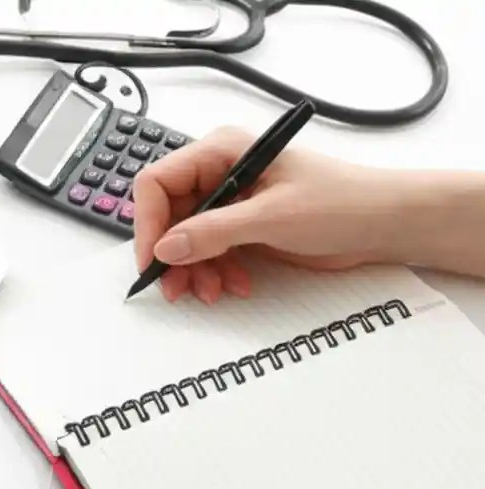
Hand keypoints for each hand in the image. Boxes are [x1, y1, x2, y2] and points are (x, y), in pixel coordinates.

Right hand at [133, 127, 403, 303]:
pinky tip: (234, 285)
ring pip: (186, 238)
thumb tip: (165, 248)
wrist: (385, 223)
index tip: (153, 260)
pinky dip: (214, 272)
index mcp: (221, 151)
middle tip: (176, 289)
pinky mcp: (243, 225)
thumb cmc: (341, 203)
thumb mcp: (272, 218)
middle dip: (172, 255)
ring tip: (210, 292)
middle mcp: (220, 171)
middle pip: (168, 215)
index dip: (148, 223)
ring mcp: (231, 200)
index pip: (158, 183)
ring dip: (193, 269)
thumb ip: (213, 232)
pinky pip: (209, 250)